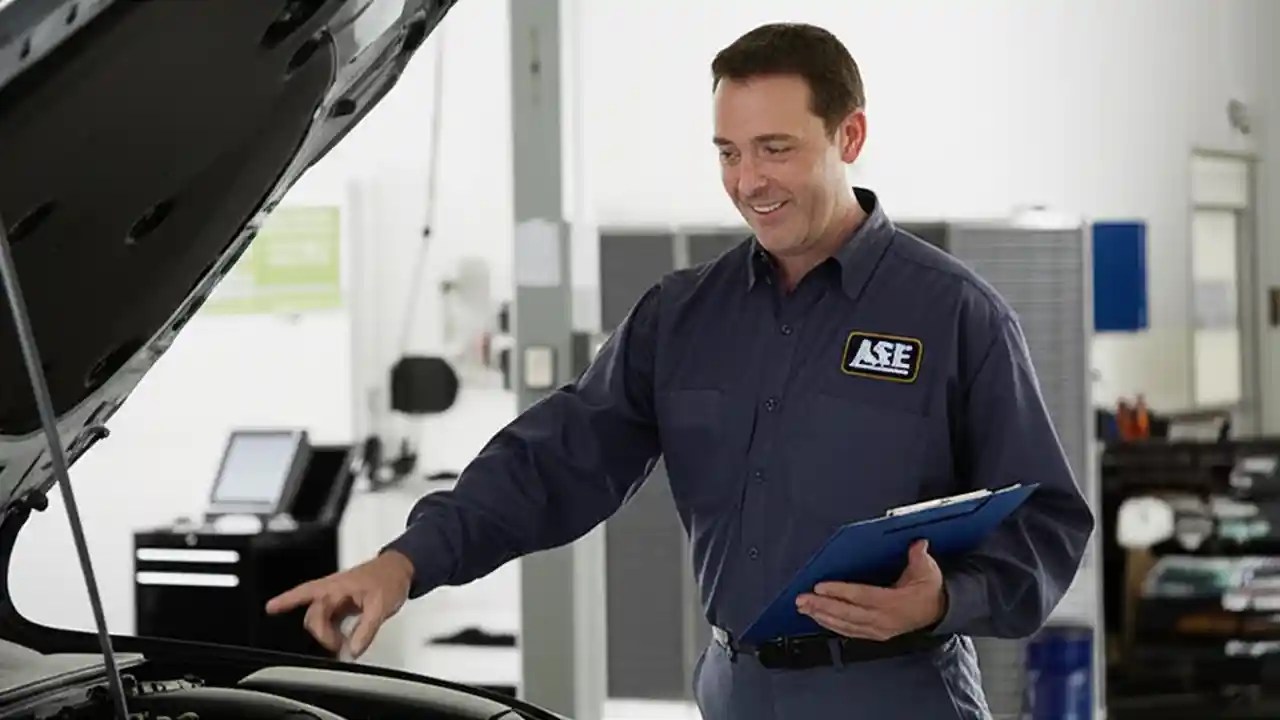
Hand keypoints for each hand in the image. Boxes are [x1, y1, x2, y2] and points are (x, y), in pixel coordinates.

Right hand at [265, 550, 414, 658]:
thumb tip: (353, 650)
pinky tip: (341, 641)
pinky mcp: (344, 605)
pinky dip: (334, 633)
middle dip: (322, 634)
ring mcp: (338, 598)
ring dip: (329, 635)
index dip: (286, 600)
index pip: (305, 593)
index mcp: (337, 586)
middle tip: (338, 646)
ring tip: (343, 644)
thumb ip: (366, 630)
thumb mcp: (381, 606)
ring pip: (322, 621)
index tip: (270, 607)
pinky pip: (332, 622)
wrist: (401, 570)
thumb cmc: (389, 578)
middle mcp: (333, 591)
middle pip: (314, 617)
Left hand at [795, 539, 945, 640]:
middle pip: (848, 614)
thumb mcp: (928, 569)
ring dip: (822, 616)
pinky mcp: (875, 634)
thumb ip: (919, 556)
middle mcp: (884, 619)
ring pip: (845, 625)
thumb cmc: (929, 589)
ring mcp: (878, 629)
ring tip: (804, 608)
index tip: (820, 586)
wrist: (938, 611)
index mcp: (895, 603)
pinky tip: (818, 617)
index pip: (862, 596)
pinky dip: (832, 624)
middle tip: (802, 599)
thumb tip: (917, 543)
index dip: (840, 592)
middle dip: (822, 606)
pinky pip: (849, 631)